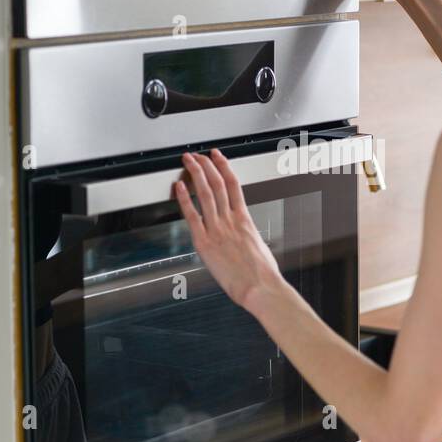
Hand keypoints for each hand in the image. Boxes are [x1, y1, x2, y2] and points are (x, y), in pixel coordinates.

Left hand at [175, 149, 281, 311]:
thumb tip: (244, 235)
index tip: (218, 156)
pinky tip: (179, 187)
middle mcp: (230, 220)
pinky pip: (192, 215)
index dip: (224, 166)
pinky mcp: (205, 242)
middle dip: (206, 165)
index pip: (233, 184)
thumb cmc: (262, 273)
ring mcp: (217, 229)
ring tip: (188, 162)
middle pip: (217, 183)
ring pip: (205, 193)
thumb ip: (247, 235)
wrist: (260, 287)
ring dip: (195, 174)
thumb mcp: (259, 246)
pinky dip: (184, 198)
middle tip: (197, 155)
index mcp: (245, 219)